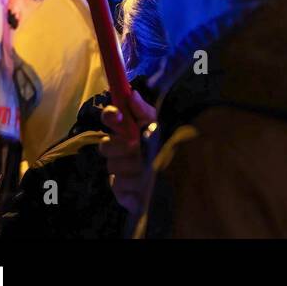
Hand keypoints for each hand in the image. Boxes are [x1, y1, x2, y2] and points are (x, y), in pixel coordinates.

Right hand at [100, 88, 156, 214]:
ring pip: (113, 167)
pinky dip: (132, 187)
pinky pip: (118, 187)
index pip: (110, 118)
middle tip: (137, 147)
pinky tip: (144, 187)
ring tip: (150, 168)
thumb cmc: (167, 146)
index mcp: (126, 131)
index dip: (110, 115)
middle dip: (121, 147)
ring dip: (133, 167)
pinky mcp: (120, 191)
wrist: (181, 177)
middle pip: (105, 146)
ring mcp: (117, 171)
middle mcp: (117, 150)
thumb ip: (145, 112)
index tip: (117, 114)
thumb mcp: (160, 126)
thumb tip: (132, 94)